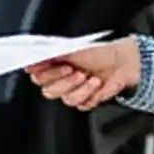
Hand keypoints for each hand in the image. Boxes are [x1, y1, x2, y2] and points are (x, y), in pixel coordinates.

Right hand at [26, 36, 140, 111]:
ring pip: (67, 99)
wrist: (120, 62)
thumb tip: (32, 57)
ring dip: (82, 88)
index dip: (43, 73)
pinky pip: (82, 105)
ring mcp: (72, 91)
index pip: (36, 75)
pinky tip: (98, 84)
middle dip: (64, 81)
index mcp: (52, 65)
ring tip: (92, 78)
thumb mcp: (72, 49)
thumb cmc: (97, 52)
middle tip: (75, 70)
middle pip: (49, 91)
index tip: (53, 66)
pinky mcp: (85, 101)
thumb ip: (50, 54)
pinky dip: (92, 94)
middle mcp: (59, 79)